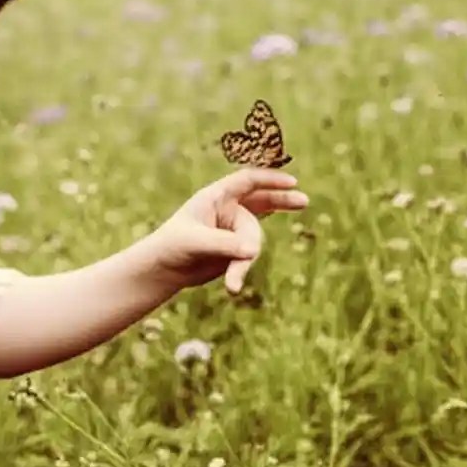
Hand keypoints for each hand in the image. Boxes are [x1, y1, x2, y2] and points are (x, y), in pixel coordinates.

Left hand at [143, 168, 308, 293]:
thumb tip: (253, 251)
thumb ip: (225, 244)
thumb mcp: (196, 243)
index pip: (246, 181)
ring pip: (254, 238)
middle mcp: (227, 210)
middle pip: (261, 201)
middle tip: (304, 201)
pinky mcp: (234, 249)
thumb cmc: (172, 247)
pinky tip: (233, 287)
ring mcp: (232, 230)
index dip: (270, 179)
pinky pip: (248, 255)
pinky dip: (242, 270)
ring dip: (244, 262)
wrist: (162, 269)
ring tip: (231, 285)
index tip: (291, 183)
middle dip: (282, 201)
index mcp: (214, 197)